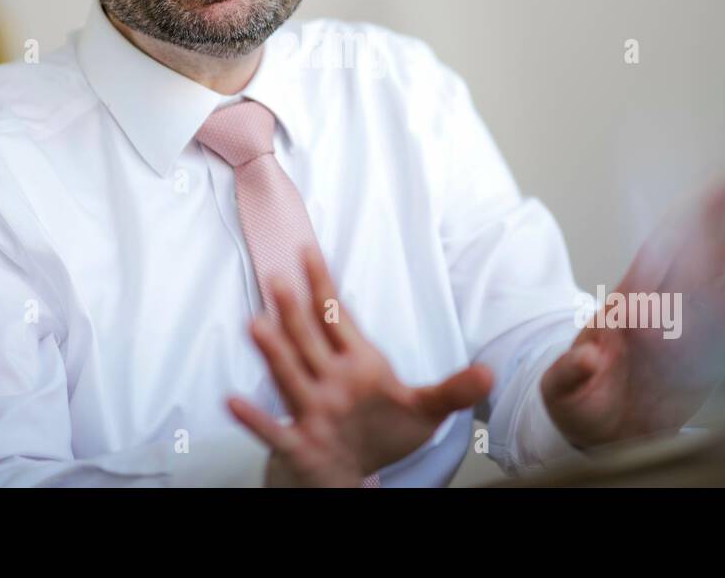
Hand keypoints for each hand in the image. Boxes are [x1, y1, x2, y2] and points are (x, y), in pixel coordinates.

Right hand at [227, 247, 492, 486]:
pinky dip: (256, 418)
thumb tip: (492, 373)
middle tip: (278, 276)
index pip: (337, 318)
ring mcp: (312, 410)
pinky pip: (275, 429)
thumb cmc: (383, 431)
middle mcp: (329, 380)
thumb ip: (454, 390)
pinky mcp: (301, 443)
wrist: (352, 473)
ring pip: (291, 375)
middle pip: (309, 339)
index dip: (323, 285)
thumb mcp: (425, 410)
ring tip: (256, 325)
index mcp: (358, 363)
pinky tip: (233, 402)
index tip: (309, 251)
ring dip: (274, 352)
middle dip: (295, 310)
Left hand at [541, 168, 724, 449]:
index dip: (667, 248)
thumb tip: (587, 357)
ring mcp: (684, 318)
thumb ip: (572, 374)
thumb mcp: (563, 391)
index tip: (687, 221)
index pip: (646, 271)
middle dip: (709, 222)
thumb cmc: (580, 404)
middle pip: (686, 256)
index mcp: (620, 309)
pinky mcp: (708, 339)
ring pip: (714, 269)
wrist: (605, 432)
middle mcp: (656, 305)